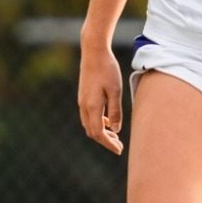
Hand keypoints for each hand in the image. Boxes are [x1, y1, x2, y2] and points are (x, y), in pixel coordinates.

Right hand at [77, 38, 124, 154]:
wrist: (93, 52)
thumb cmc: (107, 69)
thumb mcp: (116, 91)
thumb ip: (115, 111)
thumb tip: (116, 130)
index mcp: (92, 106)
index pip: (98, 133)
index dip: (108, 144)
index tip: (119, 150)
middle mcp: (84, 106)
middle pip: (92, 132)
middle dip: (105, 141)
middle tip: (119, 146)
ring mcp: (82, 101)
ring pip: (89, 124)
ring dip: (101, 133)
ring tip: (115, 136)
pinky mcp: (83, 96)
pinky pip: (88, 116)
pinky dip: (98, 123)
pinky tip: (108, 121)